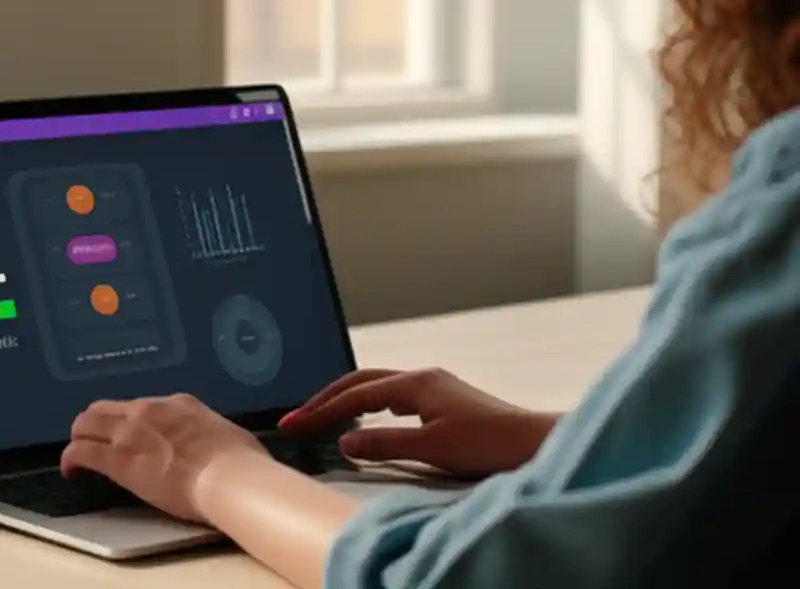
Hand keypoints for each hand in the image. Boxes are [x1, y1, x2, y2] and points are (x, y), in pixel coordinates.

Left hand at [61, 393, 268, 522]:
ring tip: (78, 457)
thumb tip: (212, 445)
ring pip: (86, 423)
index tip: (132, 440)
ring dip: (79, 438)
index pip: (141, 407)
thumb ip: (208, 434)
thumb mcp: (224, 433)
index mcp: (177, 404)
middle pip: (104, 408)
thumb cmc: (239, 462)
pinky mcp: (117, 458)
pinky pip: (80, 451)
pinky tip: (72, 472)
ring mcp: (130, 432)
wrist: (229, 477)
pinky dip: (71, 459)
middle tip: (93, 443)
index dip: (130, 423)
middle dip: (94, 424)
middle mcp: (148, 410)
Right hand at [279, 368, 558, 476]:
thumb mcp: (432, 449)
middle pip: (361, 382)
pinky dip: (368, 405)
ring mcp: (435, 388)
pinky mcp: (444, 401)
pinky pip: (393, 396)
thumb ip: (385, 444)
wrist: (535, 444)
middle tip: (297, 418)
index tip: (292, 424)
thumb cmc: (490, 445)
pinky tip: (367, 419)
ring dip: (346, 400)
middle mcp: (423, 379)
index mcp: (416, 384)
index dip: (321, 410)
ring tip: (322, 416)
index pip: (355, 396)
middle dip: (326, 399)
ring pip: (377, 387)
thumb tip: (345, 443)